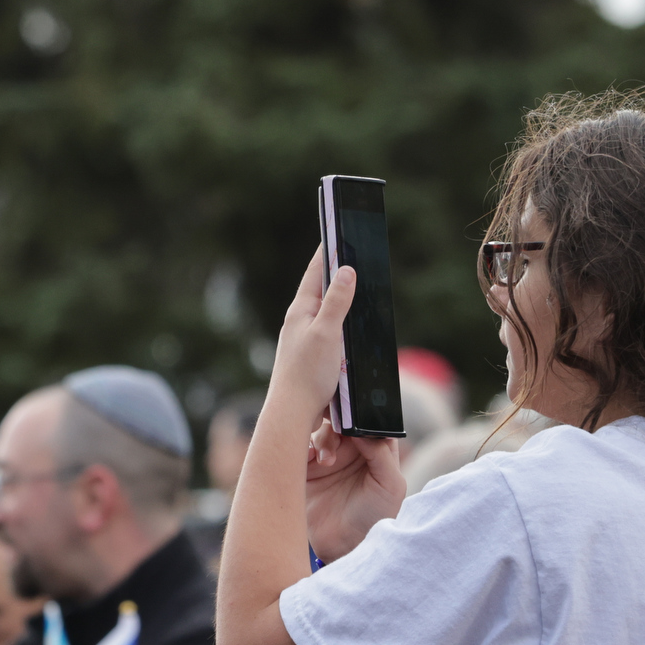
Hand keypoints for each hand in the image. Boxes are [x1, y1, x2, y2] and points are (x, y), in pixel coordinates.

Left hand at [271, 246, 358, 415]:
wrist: (292, 414)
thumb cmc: (307, 375)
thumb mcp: (327, 333)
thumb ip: (337, 302)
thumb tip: (345, 270)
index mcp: (300, 311)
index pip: (316, 272)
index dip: (328, 251)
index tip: (335, 231)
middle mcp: (299, 323)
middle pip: (321, 290)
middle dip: (335, 272)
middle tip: (348, 251)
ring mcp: (304, 340)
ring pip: (326, 313)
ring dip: (339, 299)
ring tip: (352, 282)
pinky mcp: (311, 358)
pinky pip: (330, 333)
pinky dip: (341, 324)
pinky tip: (350, 327)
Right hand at [306, 419, 404, 561]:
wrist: (345, 547)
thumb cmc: (375, 518)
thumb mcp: (390, 485)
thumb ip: (381, 453)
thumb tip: (360, 428)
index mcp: (375, 449)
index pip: (367, 420)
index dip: (359, 413)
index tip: (352, 416)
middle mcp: (351, 450)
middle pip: (340, 420)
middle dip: (336, 422)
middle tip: (335, 430)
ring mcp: (327, 458)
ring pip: (320, 430)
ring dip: (322, 439)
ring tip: (326, 461)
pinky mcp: (306, 469)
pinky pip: (300, 448)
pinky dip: (302, 448)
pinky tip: (309, 461)